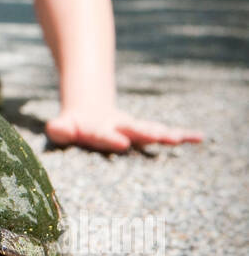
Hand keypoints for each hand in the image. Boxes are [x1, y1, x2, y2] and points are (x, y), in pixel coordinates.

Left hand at [46, 107, 203, 153]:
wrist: (88, 112)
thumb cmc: (74, 127)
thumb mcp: (62, 127)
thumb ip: (59, 129)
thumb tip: (56, 128)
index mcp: (99, 129)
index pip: (105, 135)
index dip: (112, 138)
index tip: (122, 143)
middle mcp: (121, 127)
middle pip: (136, 129)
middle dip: (148, 133)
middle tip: (164, 136)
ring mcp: (134, 129)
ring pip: (153, 130)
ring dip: (168, 134)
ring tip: (184, 138)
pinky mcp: (144, 132)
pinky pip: (164, 133)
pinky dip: (182, 135)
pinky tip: (199, 138)